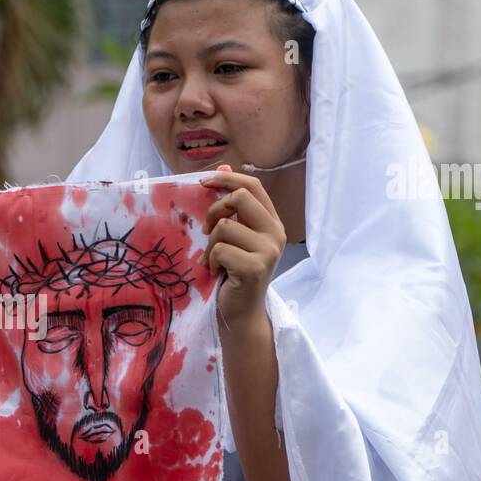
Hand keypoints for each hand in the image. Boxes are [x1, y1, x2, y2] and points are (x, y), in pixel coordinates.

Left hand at [199, 165, 286, 327]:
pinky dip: (211, 261)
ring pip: (224, 226)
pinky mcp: (255, 267)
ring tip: (215, 261)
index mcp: (271, 222)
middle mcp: (276, 233)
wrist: (241, 313)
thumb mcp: (233, 237)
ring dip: (210, 245)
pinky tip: (218, 273)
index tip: (204, 182)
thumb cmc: (233, 274)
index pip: (253, 185)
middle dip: (214, 211)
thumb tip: (222, 166)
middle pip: (239, 197)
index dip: (227, 178)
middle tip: (207, 231)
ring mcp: (268, 250)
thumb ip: (231, 207)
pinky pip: (220, 249)